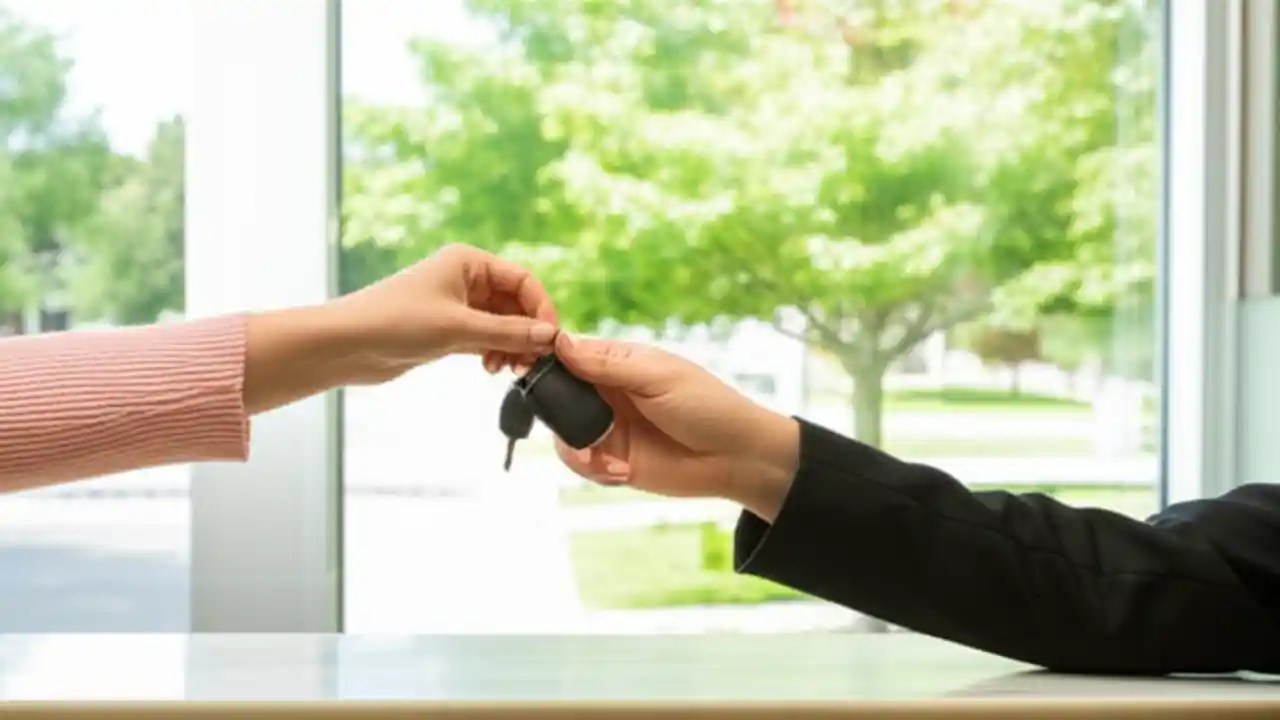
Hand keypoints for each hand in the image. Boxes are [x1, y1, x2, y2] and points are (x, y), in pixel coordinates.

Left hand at [244, 244, 557, 412]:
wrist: (346, 345)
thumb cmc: (396, 322)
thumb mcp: (458, 328)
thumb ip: (508, 332)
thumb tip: (550, 337)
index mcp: (468, 262)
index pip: (523, 280)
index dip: (541, 309)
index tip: (550, 340)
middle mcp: (465, 279)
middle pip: (516, 304)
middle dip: (527, 333)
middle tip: (532, 363)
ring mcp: (456, 305)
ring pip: (502, 324)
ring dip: (512, 346)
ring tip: (510, 369)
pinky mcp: (447, 330)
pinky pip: (485, 338)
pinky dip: (494, 352)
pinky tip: (491, 369)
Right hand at [551, 333, 800, 521]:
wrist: (737, 457)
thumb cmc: (706, 405)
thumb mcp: (657, 376)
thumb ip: (608, 364)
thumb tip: (560, 342)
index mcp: (618, 365)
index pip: (568, 356)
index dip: (546, 361)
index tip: (527, 369)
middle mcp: (608, 396)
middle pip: (557, 397)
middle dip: (553, 411)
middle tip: (568, 425)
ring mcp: (609, 430)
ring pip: (564, 435)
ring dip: (575, 448)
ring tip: (599, 459)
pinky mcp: (614, 463)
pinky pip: (582, 465)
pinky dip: (591, 470)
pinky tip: (620, 473)